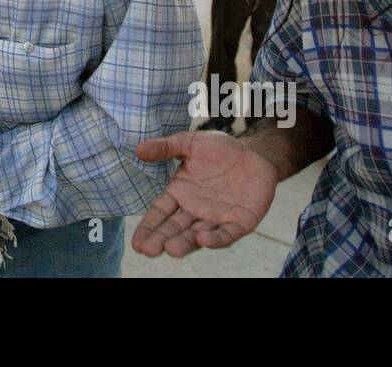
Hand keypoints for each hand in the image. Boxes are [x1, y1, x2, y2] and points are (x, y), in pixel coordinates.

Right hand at [131, 131, 278, 258]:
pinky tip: (204, 240)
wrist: (255, 154)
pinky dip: (216, 239)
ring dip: (185, 243)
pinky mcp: (239, 223)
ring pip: (197, 234)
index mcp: (180, 193)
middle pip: (175, 228)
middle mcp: (195, 210)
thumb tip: (139, 149)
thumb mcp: (190, 143)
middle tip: (148, 249)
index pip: (160, 213)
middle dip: (162, 239)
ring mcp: (216, 218)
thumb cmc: (220, 150)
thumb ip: (166, 147)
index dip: (148, 227)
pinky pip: (226, 234)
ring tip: (172, 249)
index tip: (136, 242)